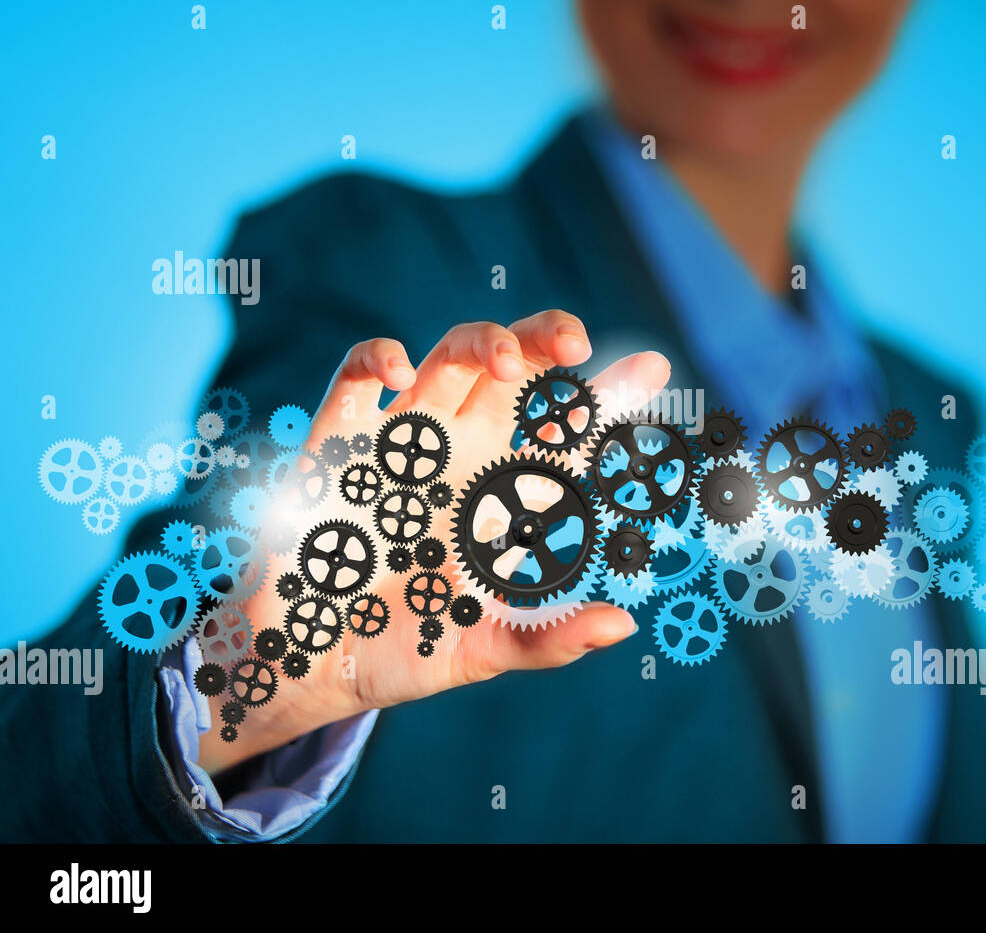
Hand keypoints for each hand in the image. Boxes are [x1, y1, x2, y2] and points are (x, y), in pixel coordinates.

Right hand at [199, 310, 669, 771]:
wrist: (309, 663)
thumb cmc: (405, 647)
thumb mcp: (483, 650)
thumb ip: (549, 638)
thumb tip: (622, 626)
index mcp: (506, 493)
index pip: (566, 432)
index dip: (608, 398)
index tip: (654, 371)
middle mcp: (463, 454)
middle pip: (517, 374)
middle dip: (549, 343)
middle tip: (577, 346)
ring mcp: (403, 443)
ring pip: (450, 359)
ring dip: (483, 344)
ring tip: (511, 361)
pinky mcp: (338, 446)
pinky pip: (356, 379)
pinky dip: (377, 360)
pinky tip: (400, 373)